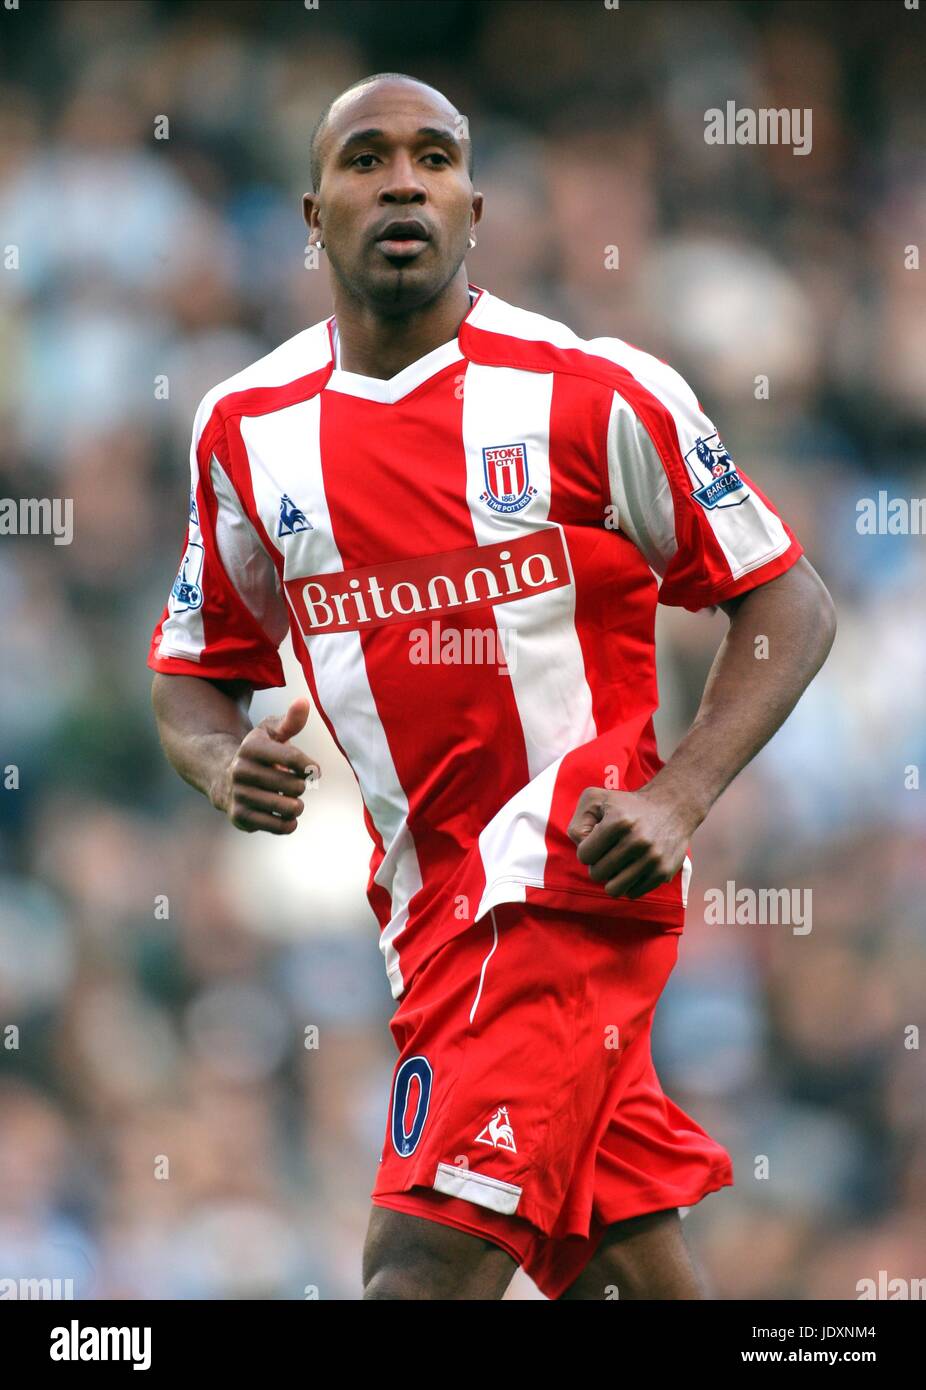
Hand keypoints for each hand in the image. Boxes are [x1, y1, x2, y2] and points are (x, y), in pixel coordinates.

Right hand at [212, 697, 319, 833]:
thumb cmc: (259, 753)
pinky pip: (280, 827)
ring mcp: (239, 795)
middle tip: (293, 785)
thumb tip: (304, 701)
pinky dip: (289, 823)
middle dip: (300, 786)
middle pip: (295, 786)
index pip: (294, 760)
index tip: (313, 771)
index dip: (310, 767)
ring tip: (289, 799)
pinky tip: (285, 816)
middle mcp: (240, 771)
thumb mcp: (271, 733)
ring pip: (290, 808)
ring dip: (296, 805)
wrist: (224, 778)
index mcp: (251, 748)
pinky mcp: (240, 818)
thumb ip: (291, 721)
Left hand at [567, 785, 696, 899]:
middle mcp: (637, 841)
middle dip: (598, 864)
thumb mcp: (596, 800)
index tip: (598, 840)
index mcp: (618, 822)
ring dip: (612, 878)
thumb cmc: (627, 805)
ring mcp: (652, 858)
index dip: (587, 849)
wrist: (673, 807)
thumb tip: (581, 848)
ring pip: (614, 889)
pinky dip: (629, 884)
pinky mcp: (663, 872)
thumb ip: (578, 823)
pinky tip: (634, 867)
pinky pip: (633, 893)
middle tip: (609, 851)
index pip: (584, 855)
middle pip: (597, 874)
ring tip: (618, 863)